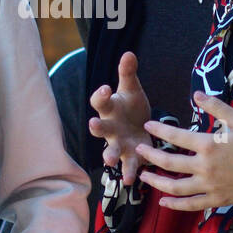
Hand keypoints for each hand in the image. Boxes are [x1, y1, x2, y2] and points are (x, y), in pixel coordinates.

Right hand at [88, 51, 152, 185]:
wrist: (139, 126)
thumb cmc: (131, 106)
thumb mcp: (131, 89)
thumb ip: (128, 73)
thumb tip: (129, 53)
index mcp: (109, 108)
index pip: (100, 100)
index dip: (101, 95)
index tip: (106, 88)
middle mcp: (109, 127)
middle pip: (100, 127)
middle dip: (97, 127)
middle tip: (93, 124)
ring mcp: (118, 143)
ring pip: (110, 150)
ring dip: (109, 155)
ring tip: (108, 160)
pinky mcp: (130, 156)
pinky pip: (127, 165)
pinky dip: (128, 172)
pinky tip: (130, 180)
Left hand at [135, 92, 232, 211]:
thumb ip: (217, 107)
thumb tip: (197, 94)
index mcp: (209, 145)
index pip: (176, 136)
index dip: (159, 130)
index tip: (147, 126)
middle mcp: (205, 167)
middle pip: (169, 162)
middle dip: (150, 155)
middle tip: (137, 150)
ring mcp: (209, 186)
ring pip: (175, 187)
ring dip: (156, 182)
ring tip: (143, 176)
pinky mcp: (217, 200)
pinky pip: (191, 205)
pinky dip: (175, 205)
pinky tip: (163, 202)